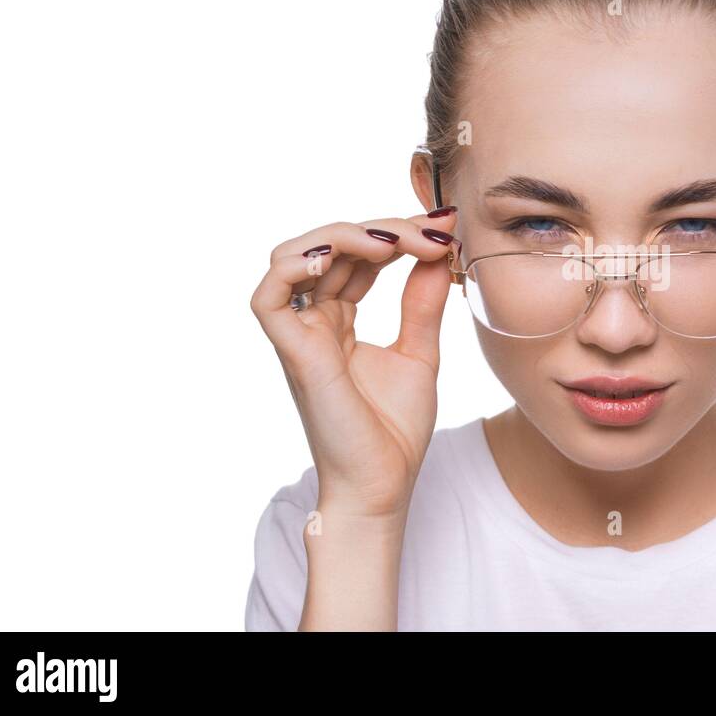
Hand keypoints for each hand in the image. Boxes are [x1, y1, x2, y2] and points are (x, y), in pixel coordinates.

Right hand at [249, 210, 458, 518]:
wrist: (384, 486)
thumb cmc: (394, 432)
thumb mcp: (420, 352)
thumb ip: (422, 301)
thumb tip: (438, 251)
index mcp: (337, 320)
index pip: (359, 256)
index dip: (397, 234)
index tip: (445, 230)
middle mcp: (313, 321)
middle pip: (333, 247)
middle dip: (384, 229)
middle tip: (433, 234)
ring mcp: (298, 335)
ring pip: (296, 256)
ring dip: (345, 236)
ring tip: (395, 242)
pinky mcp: (292, 352)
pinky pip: (270, 296)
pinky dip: (298, 265)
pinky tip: (343, 258)